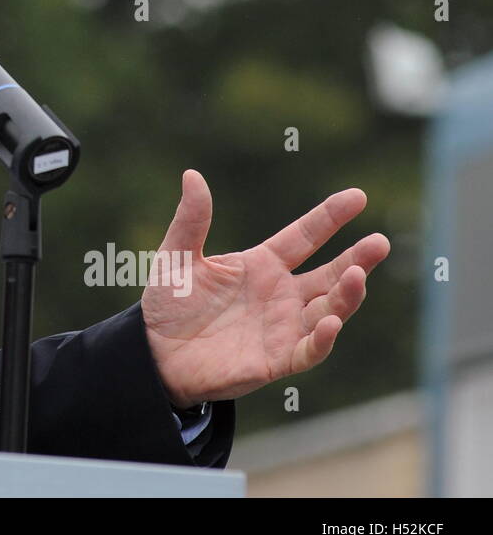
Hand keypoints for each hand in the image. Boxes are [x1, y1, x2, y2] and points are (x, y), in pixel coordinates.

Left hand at [141, 169, 389, 406]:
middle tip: (380, 242)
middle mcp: (281, 295)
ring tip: (357, 275)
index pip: (304, 237)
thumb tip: (192, 175)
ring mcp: (283, 328)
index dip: (329, 218)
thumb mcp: (177, 256)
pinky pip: (309, 350)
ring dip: (345, 296)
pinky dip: (322, 338)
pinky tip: (330, 321)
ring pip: (328, 310)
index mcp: (262, 265)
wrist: (154, 355)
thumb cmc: (169, 304)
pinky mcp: (277, 360)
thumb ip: (191, 220)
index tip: (358, 196)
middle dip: (357, 259)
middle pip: (329, 274)